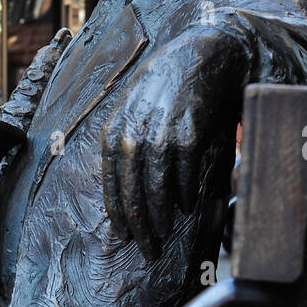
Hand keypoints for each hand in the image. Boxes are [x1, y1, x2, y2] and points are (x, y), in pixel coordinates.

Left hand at [101, 27, 247, 259]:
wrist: (195, 57)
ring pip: (157, 188)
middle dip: (140, 226)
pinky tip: (185, 206)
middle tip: (147, 249)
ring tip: (164, 234)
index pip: (111, 184)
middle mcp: (132, 136)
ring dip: (161, 216)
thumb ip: (123, 147)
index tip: (124, 236)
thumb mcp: (130, 113)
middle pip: (132, 193)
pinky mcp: (187, 134)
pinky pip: (183, 174)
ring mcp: (160, 135)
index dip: (118, 214)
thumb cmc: (160, 90)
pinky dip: (184, 193)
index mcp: (114, 133)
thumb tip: (123, 189)